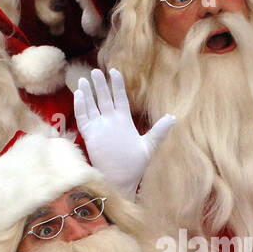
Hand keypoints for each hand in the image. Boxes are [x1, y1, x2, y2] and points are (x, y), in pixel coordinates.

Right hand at [75, 68, 175, 196]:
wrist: (122, 180)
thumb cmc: (135, 165)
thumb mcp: (149, 146)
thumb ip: (159, 131)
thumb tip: (173, 117)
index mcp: (123, 120)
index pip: (120, 98)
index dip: (117, 85)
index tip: (115, 71)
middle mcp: (110, 121)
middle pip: (104, 98)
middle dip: (100, 85)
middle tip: (95, 71)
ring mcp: (99, 127)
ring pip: (91, 106)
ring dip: (87, 93)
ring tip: (83, 80)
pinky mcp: (89, 136)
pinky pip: (83, 118)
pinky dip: (80, 106)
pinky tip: (79, 94)